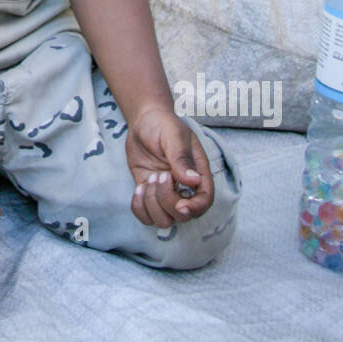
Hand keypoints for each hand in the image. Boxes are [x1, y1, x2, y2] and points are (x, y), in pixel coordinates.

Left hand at [125, 107, 214, 227]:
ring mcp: (166, 193)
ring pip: (164, 220)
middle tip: (158, 175)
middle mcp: (184, 188)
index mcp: (198, 174)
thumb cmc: (163, 125)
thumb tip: (194, 181)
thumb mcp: (173, 136)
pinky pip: (145, 216)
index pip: (204, 201)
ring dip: (152, 204)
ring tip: (148, 179)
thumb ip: (182, 158)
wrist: (144, 120)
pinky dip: (139, 208)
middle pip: (182, 216)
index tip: (180, 205)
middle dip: (167, 200)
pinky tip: (138, 188)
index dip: (195, 209)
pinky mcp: (149, 194)